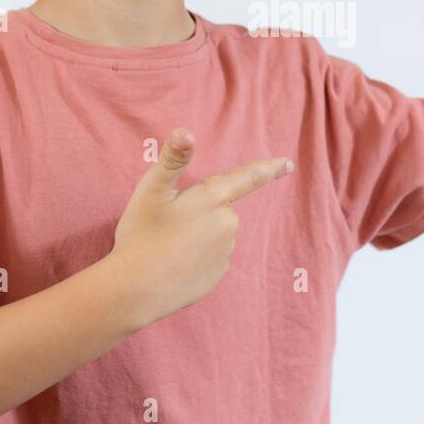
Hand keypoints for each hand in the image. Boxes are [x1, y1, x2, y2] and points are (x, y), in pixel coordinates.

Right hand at [108, 128, 293, 323]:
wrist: (135, 290)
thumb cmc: (141, 235)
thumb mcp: (151, 191)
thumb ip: (172, 160)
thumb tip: (185, 132)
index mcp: (213, 199)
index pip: (249, 177)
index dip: (269, 168)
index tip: (288, 163)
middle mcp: (228, 224)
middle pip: (219, 207)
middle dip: (198, 210)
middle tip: (167, 223)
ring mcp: (225, 252)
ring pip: (213, 232)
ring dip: (195, 234)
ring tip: (166, 245)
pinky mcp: (218, 275)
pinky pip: (209, 257)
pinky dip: (193, 257)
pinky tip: (173, 263)